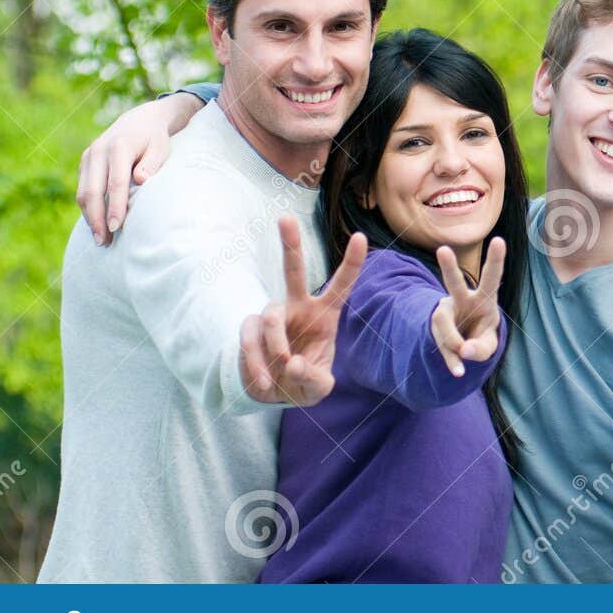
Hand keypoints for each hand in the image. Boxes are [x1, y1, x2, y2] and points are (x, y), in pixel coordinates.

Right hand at [77, 92, 203, 243]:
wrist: (140, 120)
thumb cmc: (154, 139)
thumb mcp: (160, 148)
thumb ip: (151, 163)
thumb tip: (141, 180)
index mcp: (119, 147)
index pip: (115, 182)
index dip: (115, 206)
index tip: (117, 227)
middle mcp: (98, 151)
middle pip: (92, 190)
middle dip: (97, 218)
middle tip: (104, 241)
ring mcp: (89, 156)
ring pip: (83, 192)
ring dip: (89, 217)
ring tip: (100, 239)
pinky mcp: (85, 162)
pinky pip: (81, 189)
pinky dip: (87, 208)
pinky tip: (96, 224)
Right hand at [239, 218, 365, 404]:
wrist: (275, 394)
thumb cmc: (304, 382)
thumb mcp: (318, 388)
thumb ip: (313, 379)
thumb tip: (292, 364)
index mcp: (325, 315)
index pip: (341, 285)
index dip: (352, 262)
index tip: (361, 237)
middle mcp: (299, 308)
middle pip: (293, 271)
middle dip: (289, 244)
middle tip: (285, 218)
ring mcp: (273, 317)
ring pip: (270, 315)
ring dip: (276, 344)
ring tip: (283, 367)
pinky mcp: (250, 330)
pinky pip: (250, 337)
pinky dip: (256, 361)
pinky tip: (264, 381)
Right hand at [430, 238, 505, 376]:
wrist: (461, 346)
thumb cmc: (481, 337)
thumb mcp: (488, 344)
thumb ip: (481, 348)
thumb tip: (465, 351)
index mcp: (485, 300)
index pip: (491, 278)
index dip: (495, 260)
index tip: (499, 240)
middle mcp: (462, 301)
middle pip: (454, 283)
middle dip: (449, 267)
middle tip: (443, 250)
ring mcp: (446, 313)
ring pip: (442, 320)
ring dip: (452, 340)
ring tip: (463, 355)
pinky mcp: (435, 330)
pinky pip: (441, 343)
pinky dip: (451, 360)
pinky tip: (459, 371)